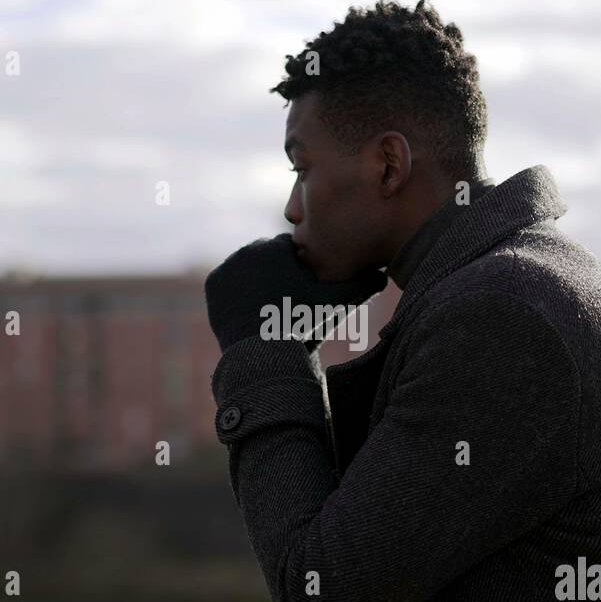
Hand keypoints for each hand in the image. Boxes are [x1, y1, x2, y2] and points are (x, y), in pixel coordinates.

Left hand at [204, 233, 387, 352]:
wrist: (262, 354)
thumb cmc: (302, 325)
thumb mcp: (335, 303)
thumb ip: (361, 284)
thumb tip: (386, 274)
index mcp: (276, 247)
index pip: (293, 252)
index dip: (302, 272)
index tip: (305, 293)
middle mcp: (248, 250)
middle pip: (269, 259)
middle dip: (278, 274)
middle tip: (287, 304)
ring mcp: (228, 267)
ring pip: (250, 271)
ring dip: (258, 283)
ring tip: (271, 309)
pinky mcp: (214, 285)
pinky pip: (231, 285)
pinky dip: (240, 295)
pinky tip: (254, 311)